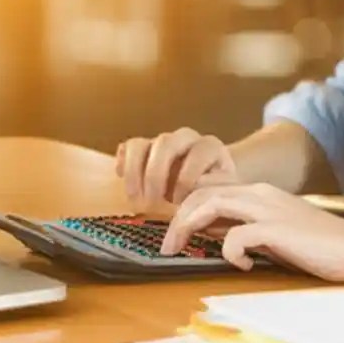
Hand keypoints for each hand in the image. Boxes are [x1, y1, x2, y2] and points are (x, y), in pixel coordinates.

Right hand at [115, 128, 238, 209]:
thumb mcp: (220, 193)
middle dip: (155, 175)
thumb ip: (212, 189)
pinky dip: (123, 164)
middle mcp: (185, 138)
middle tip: (151, 203)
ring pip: (140, 144)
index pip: (198, 153)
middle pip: (164, 143)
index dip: (187, 179)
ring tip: (134, 198)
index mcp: (209, 147)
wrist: (206, 184)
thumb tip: (196, 189)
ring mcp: (161, 141)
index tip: (180, 202)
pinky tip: (123, 182)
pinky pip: (127, 147)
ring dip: (133, 172)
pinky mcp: (143, 149)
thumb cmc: (213, 192)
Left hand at [159, 183, 343, 281]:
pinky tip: (243, 265)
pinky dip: (229, 252)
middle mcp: (259, 193)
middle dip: (176, 219)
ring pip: (209, 204)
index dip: (184, 207)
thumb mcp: (271, 233)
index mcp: (258, 192)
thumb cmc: (318, 246)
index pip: (207, 188)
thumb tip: (208, 231)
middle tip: (166, 246)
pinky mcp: (277, 229)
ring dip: (186, 227)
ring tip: (178, 251)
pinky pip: (235, 236)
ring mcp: (267, 208)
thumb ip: (241, 226)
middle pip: (200, 194)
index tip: (173, 232)